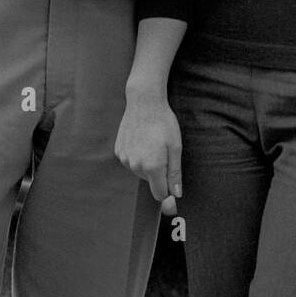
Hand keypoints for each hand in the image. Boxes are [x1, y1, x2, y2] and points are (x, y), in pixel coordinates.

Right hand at [115, 93, 182, 215]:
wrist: (144, 102)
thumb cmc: (164, 123)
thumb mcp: (175, 147)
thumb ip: (175, 174)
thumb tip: (176, 195)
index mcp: (152, 167)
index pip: (160, 194)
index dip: (168, 188)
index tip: (171, 175)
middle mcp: (136, 166)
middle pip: (150, 181)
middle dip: (158, 172)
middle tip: (163, 150)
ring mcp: (125, 158)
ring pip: (140, 171)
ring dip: (147, 163)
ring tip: (152, 142)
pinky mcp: (119, 150)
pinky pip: (131, 160)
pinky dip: (137, 154)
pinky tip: (142, 139)